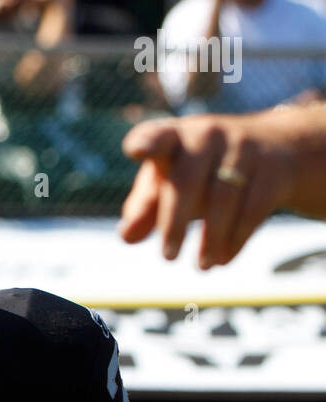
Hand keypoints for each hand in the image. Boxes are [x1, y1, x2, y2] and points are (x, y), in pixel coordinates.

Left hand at [119, 113, 294, 267]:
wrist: (275, 148)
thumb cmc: (202, 170)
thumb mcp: (170, 181)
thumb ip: (144, 208)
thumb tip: (126, 237)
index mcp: (175, 137)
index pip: (158, 136)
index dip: (147, 142)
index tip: (135, 150)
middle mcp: (208, 135)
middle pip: (187, 181)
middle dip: (175, 222)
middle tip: (168, 257)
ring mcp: (243, 148)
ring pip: (224, 197)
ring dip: (210, 238)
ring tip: (200, 266)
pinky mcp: (273, 169)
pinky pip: (254, 208)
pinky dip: (236, 239)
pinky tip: (222, 259)